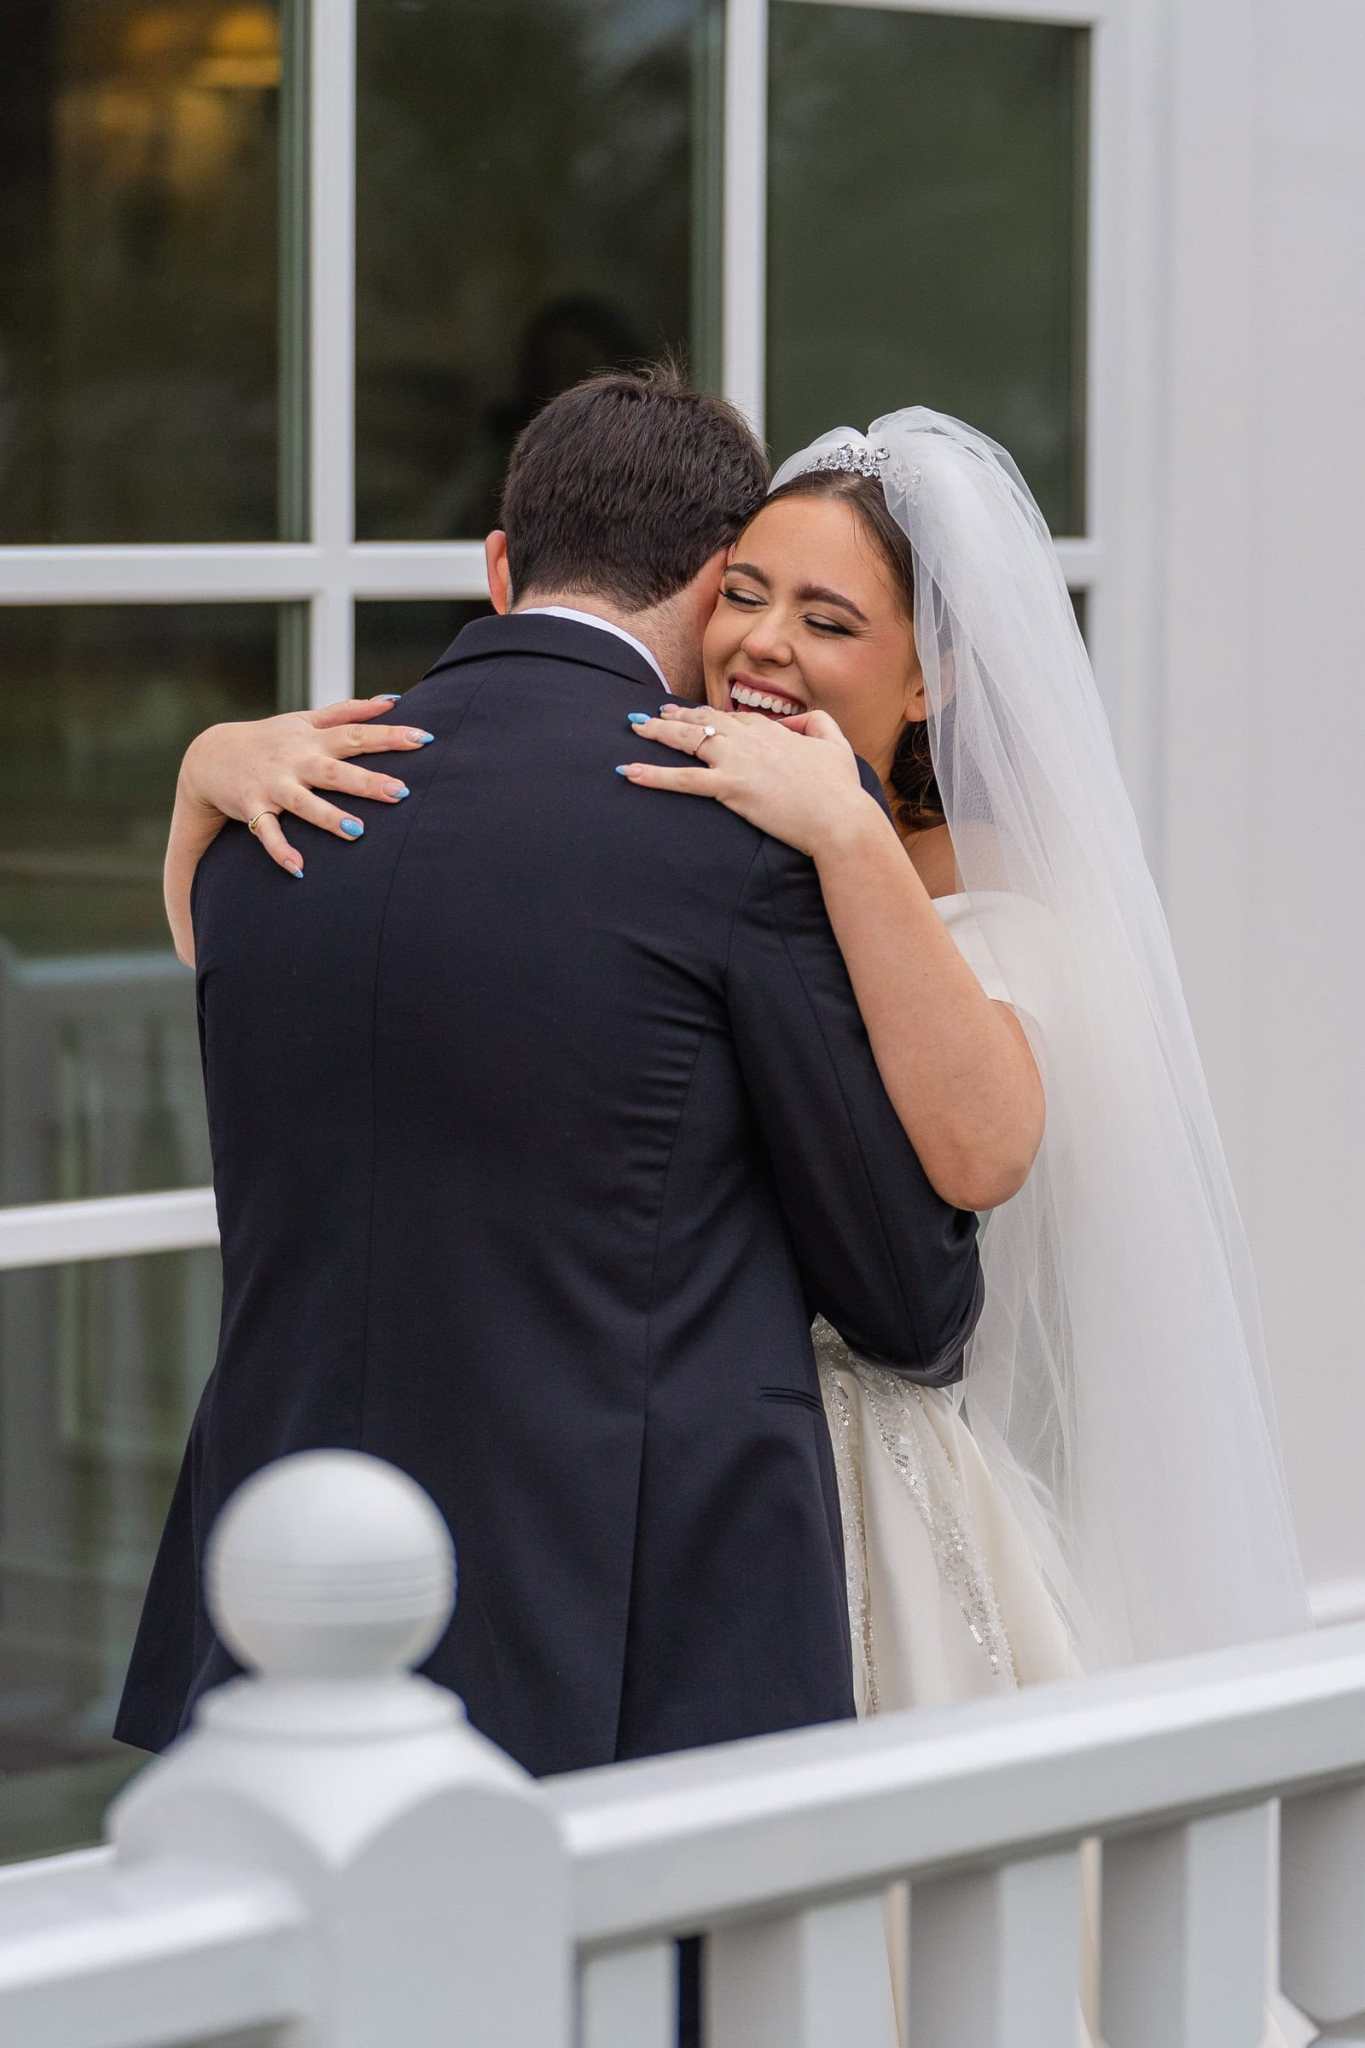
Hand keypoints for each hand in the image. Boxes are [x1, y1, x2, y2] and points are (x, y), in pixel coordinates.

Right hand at [179, 696, 435, 875]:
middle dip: (368, 781)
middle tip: (403, 792)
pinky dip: (281, 850)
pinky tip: (299, 867)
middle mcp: (296, 761)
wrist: (211, 756)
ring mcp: (273, 785)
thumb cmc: (272, 739)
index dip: (390, 736)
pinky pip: (266, 832)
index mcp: (314, 740)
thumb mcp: (306, 719)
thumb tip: (393, 700)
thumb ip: (349, 711)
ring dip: (328, 817)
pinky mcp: (252, 807)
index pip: (357, 735)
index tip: (425, 739)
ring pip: (303, 802)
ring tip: (358, 832)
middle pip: (336, 771)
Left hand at [617, 703, 879, 859]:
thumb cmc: (840, 789)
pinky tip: (629, 772)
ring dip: (657, 733)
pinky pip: (683, 780)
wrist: (839, 819)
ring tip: (634, 728)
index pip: (734, 717)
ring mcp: (737, 761)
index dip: (710, 715)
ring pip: (688, 741)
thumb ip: (817, 723)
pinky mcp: (730, 787)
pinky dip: (654, 775)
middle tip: (654, 714)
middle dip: (676, 715)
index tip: (694, 714)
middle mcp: (750, 739)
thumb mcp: (837, 745)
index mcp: (772, 730)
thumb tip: (796, 721)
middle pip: (704, 720)